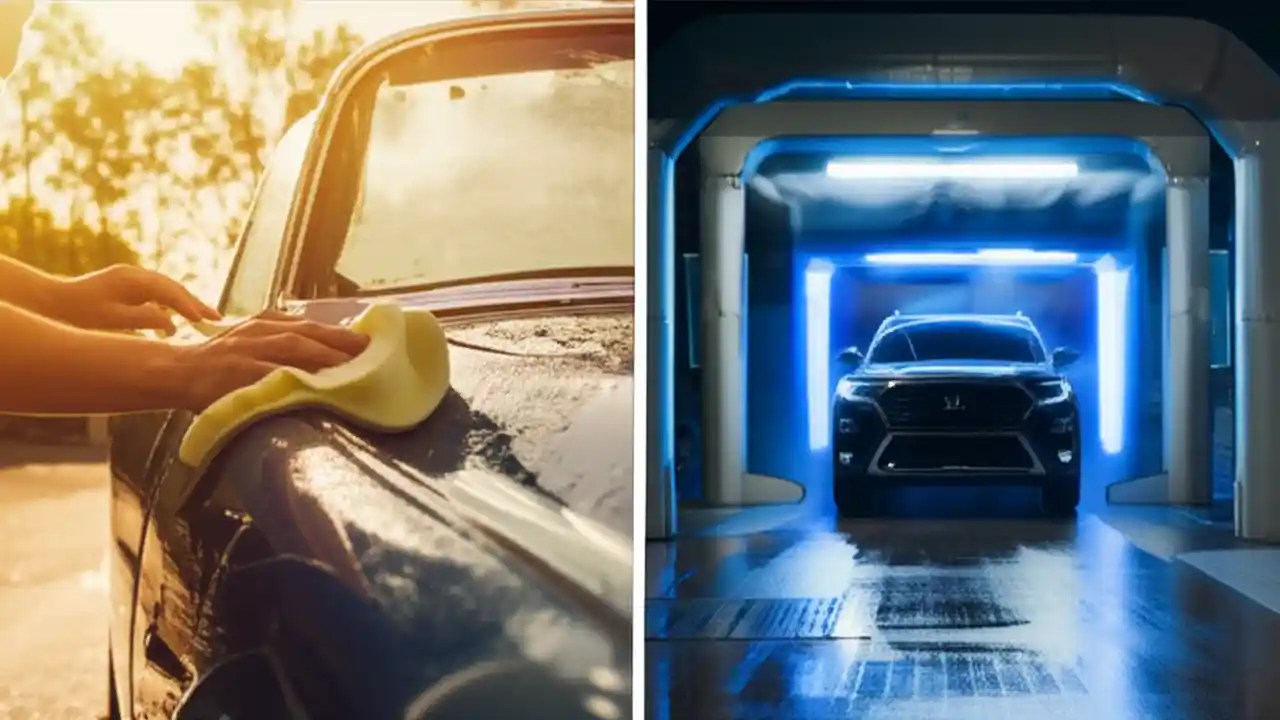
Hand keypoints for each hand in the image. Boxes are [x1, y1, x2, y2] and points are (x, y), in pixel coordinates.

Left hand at [56, 264, 220, 332]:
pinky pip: (157, 295)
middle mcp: (135, 275)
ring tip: (205, 318)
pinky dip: (171, 305)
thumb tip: (172, 323)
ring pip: (167, 290)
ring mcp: (131, 279)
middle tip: (218, 318)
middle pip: (173, 288)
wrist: (50, 301)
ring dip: (186, 304)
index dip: (189, 306)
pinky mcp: (127, 287)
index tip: (206, 321)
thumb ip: (143, 319)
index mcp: (132, 280)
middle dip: (195, 303)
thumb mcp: (111, 320)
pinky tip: (177, 318)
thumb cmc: (77, 313)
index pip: (170, 292)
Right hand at [171, 311, 370, 411]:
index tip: (369, 341)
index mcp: (266, 323)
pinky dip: (292, 378)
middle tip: (370, 351)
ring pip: (292, 347)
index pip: (309, 324)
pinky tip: (314, 385)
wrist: (176, 372)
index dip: (340, 332)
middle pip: (307, 332)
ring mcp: (247, 351)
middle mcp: (259, 331)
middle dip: (340, 340)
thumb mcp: (254, 345)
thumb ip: (285, 347)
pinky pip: (269, 374)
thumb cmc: (222, 363)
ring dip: (324, 354)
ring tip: (352, 366)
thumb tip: (331, 358)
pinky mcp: (236, 373)